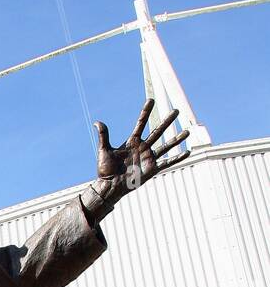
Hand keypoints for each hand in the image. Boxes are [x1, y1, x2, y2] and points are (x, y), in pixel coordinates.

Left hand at [87, 100, 189, 217]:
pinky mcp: (152, 169)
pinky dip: (178, 158)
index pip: (141, 123)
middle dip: (167, 121)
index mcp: (132, 141)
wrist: (110, 186)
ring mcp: (149, 158)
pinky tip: (188, 152)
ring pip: (166, 145)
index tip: (151, 100)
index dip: (145, 112)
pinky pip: (168, 162)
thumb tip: (97, 122)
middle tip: (176, 111)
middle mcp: (142, 148)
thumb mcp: (104, 151)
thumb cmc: (105, 170)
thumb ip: (104, 136)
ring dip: (177, 139)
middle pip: (158, 131)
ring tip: (188, 131)